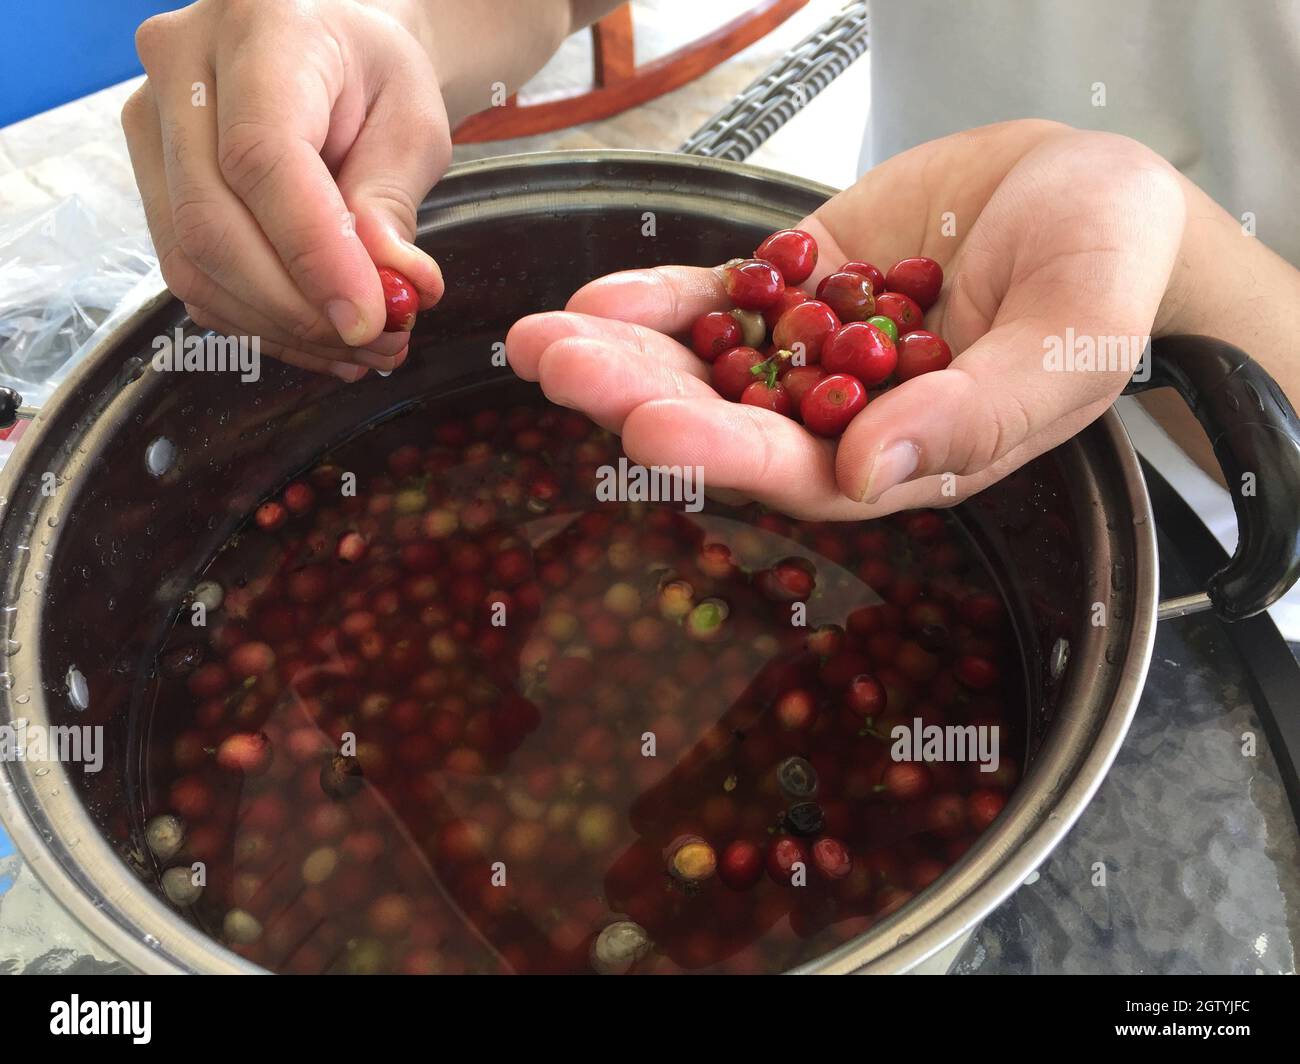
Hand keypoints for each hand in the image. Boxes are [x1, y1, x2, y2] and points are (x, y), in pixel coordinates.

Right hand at [121, 0, 447, 380]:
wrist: (333, 51)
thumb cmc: (376, 76)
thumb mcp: (412, 124)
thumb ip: (394, 202)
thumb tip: (387, 287)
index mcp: (260, 28)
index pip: (261, 156)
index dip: (313, 253)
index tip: (367, 317)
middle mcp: (183, 67)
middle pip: (209, 222)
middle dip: (297, 308)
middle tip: (374, 340)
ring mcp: (153, 126)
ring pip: (191, 262)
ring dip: (281, 327)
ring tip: (362, 345)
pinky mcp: (151, 183)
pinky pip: (193, 280)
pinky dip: (261, 325)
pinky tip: (320, 338)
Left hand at [506, 121, 1187, 517]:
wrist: (1096, 188)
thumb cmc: (1109, 270)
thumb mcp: (1073, 341)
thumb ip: (980, 412)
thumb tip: (867, 468)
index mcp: (909, 455)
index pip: (804, 472)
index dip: (725, 454)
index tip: (647, 430)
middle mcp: (848, 415)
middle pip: (730, 420)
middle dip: (640, 396)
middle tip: (559, 368)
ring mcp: (817, 350)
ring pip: (708, 364)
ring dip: (625, 353)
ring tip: (541, 338)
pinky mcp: (801, 288)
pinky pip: (723, 299)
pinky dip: (662, 298)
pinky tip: (598, 296)